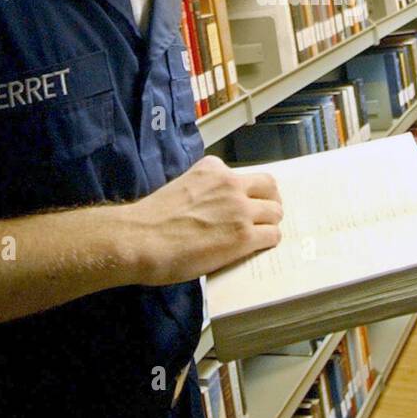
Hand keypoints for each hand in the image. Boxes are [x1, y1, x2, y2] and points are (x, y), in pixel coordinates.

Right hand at [123, 154, 282, 285]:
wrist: (140, 239)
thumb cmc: (151, 219)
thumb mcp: (182, 187)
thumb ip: (204, 192)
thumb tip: (215, 210)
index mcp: (212, 169)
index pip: (244, 175)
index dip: (246, 192)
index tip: (242, 204)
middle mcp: (230, 183)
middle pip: (270, 187)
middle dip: (269, 201)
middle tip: (262, 217)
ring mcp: (240, 209)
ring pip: (275, 211)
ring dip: (269, 223)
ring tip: (258, 236)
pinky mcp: (244, 235)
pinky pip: (272, 235)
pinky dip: (267, 242)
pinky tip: (255, 249)